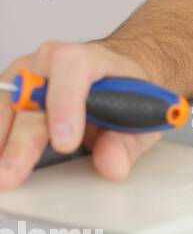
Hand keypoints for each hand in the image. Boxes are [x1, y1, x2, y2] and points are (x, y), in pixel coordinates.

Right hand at [0, 40, 165, 188]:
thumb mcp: (139, 117)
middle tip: (13, 173)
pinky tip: (0, 160)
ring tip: (2, 174)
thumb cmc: (125, 91)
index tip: (65, 143)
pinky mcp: (6, 94)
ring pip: (4, 108)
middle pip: (29, 100)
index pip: (71, 71)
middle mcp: (46, 63)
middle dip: (21, 141)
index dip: (66, 106)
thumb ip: (127, 142)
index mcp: (85, 59)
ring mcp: (21, 78)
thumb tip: (112, 165)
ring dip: (1, 144)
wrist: (114, 75)